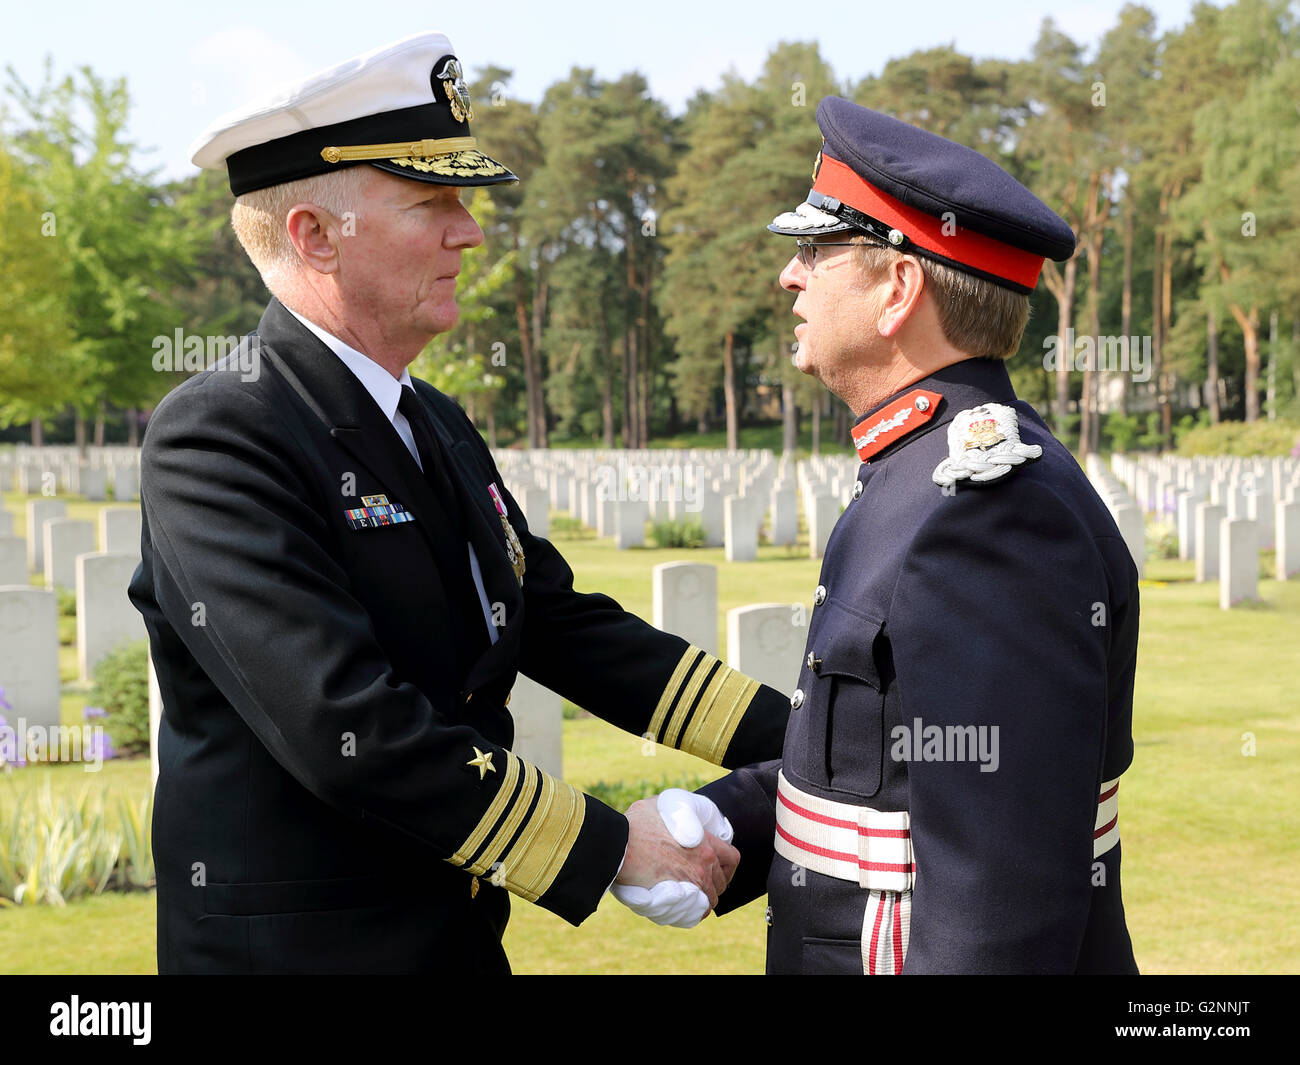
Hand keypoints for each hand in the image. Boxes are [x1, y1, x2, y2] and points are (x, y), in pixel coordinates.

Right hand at [610, 791, 737, 927]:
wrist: (618, 846)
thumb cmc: (636, 824)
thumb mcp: (663, 805)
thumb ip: (680, 812)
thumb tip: (682, 814)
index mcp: (705, 843)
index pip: (732, 858)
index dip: (726, 864)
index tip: (716, 865)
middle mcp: (703, 866)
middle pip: (721, 882)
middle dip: (713, 882)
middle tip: (699, 880)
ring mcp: (691, 885)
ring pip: (710, 899)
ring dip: (702, 897)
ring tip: (689, 893)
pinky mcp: (677, 901)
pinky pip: (695, 913)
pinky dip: (692, 912)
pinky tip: (683, 905)